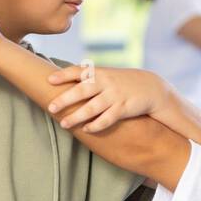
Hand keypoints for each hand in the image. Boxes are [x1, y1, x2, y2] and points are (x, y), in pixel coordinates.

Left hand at [46, 65, 173, 132]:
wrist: (150, 87)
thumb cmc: (120, 82)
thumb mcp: (105, 74)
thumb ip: (87, 77)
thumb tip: (59, 79)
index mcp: (99, 73)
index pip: (79, 71)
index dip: (64, 75)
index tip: (49, 80)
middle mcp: (106, 83)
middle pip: (82, 90)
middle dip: (66, 99)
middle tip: (51, 107)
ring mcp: (115, 96)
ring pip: (92, 108)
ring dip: (77, 116)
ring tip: (64, 124)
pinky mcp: (123, 108)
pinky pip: (107, 119)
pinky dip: (96, 125)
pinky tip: (86, 129)